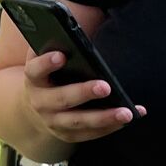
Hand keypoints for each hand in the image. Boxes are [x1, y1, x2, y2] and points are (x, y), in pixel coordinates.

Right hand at [19, 49, 142, 144]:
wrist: (34, 108)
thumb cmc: (48, 75)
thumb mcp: (44, 59)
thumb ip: (53, 45)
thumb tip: (71, 30)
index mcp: (34, 80)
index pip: (35, 70)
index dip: (46, 63)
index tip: (61, 56)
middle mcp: (40, 103)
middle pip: (61, 99)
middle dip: (83, 92)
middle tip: (105, 86)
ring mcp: (53, 121)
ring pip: (78, 121)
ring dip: (103, 117)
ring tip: (126, 112)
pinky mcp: (68, 135)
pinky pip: (91, 133)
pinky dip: (111, 126)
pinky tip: (131, 116)